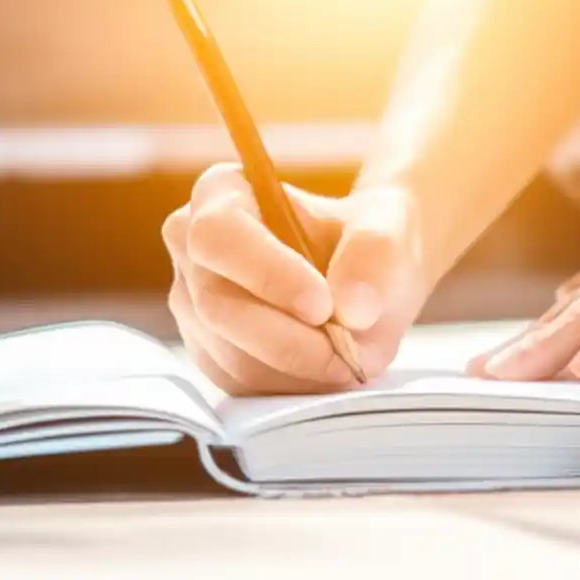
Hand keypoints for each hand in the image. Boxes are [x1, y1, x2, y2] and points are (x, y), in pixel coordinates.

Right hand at [162, 163, 432, 394]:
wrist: (364, 277)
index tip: (322, 304)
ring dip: (294, 368)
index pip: (218, 234)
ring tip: (345, 357)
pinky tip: (323, 368)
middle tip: (347, 350)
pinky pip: (238, 382)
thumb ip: (375, 255)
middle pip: (217, 304)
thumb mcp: (389, 231)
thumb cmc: (366, 242)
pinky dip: (287, 385)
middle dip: (286, 339)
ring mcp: (191, 302)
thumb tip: (352, 308)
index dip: (266, 273)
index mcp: (221, 193)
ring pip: (229, 354)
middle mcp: (190, 246)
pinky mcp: (205, 349)